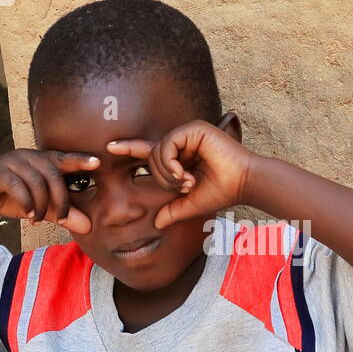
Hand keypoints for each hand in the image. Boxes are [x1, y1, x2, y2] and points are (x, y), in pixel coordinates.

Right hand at [0, 149, 98, 233]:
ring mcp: (11, 161)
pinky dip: (25, 202)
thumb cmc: (13, 200)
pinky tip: (28, 215)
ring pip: (35, 180)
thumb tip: (89, 227)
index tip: (97, 163)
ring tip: (39, 220)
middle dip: (60, 198)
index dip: (80, 159)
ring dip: (41, 204)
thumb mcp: (42, 209)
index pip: (64, 158)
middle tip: (63, 219)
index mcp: (42, 160)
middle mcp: (28, 156)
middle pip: (52, 173)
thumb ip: (63, 214)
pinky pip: (16, 184)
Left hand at [106, 120, 253, 228]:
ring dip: (167, 172)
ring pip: (157, 150)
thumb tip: (156, 222)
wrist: (244, 184)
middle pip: (150, 155)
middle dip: (161, 176)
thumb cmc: (221, 192)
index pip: (148, 150)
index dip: (129, 148)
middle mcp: (182, 142)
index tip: (109, 147)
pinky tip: (184, 173)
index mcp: (179, 156)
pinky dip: (171, 162)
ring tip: (186, 181)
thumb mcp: (190, 204)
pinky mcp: (194, 129)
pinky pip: (167, 143)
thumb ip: (172, 210)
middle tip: (183, 186)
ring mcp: (187, 134)